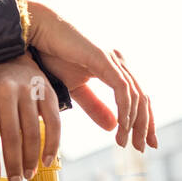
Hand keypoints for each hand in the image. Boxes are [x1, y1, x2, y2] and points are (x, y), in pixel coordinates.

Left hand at [0, 53, 60, 180]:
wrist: (12, 59)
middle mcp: (5, 91)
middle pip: (11, 135)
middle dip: (13, 163)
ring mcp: (28, 90)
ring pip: (32, 132)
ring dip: (31, 159)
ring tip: (28, 174)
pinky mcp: (48, 92)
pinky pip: (54, 123)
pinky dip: (51, 145)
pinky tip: (46, 160)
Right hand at [26, 0, 156, 152]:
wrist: (36, 32)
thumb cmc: (52, 55)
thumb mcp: (75, 88)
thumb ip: (94, 106)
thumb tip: (113, 126)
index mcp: (114, 68)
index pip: (137, 98)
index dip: (144, 121)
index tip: (144, 142)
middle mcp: (119, 62)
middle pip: (142, 99)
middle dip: (145, 126)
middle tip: (142, 148)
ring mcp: (113, 59)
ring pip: (135, 96)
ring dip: (134, 122)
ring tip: (126, 142)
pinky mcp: (104, 58)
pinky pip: (122, 88)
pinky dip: (124, 109)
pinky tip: (122, 125)